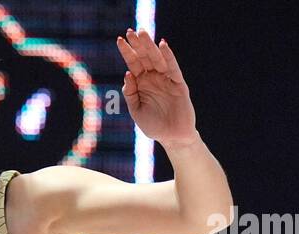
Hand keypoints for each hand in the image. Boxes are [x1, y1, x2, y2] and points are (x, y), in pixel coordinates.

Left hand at [116, 29, 197, 147]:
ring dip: (150, 46)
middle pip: (145, 58)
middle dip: (138, 44)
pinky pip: (173, 68)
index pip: (133, 63)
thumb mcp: (136, 110)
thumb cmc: (154, 125)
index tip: (119, 39)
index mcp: (142, 83)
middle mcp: (154, 78)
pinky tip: (162, 45)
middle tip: (131, 31)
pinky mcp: (178, 84)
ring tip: (143, 33)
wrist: (172, 138)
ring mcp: (166, 80)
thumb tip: (127, 73)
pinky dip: (168, 56)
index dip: (127, 52)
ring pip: (157, 59)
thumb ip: (130, 93)